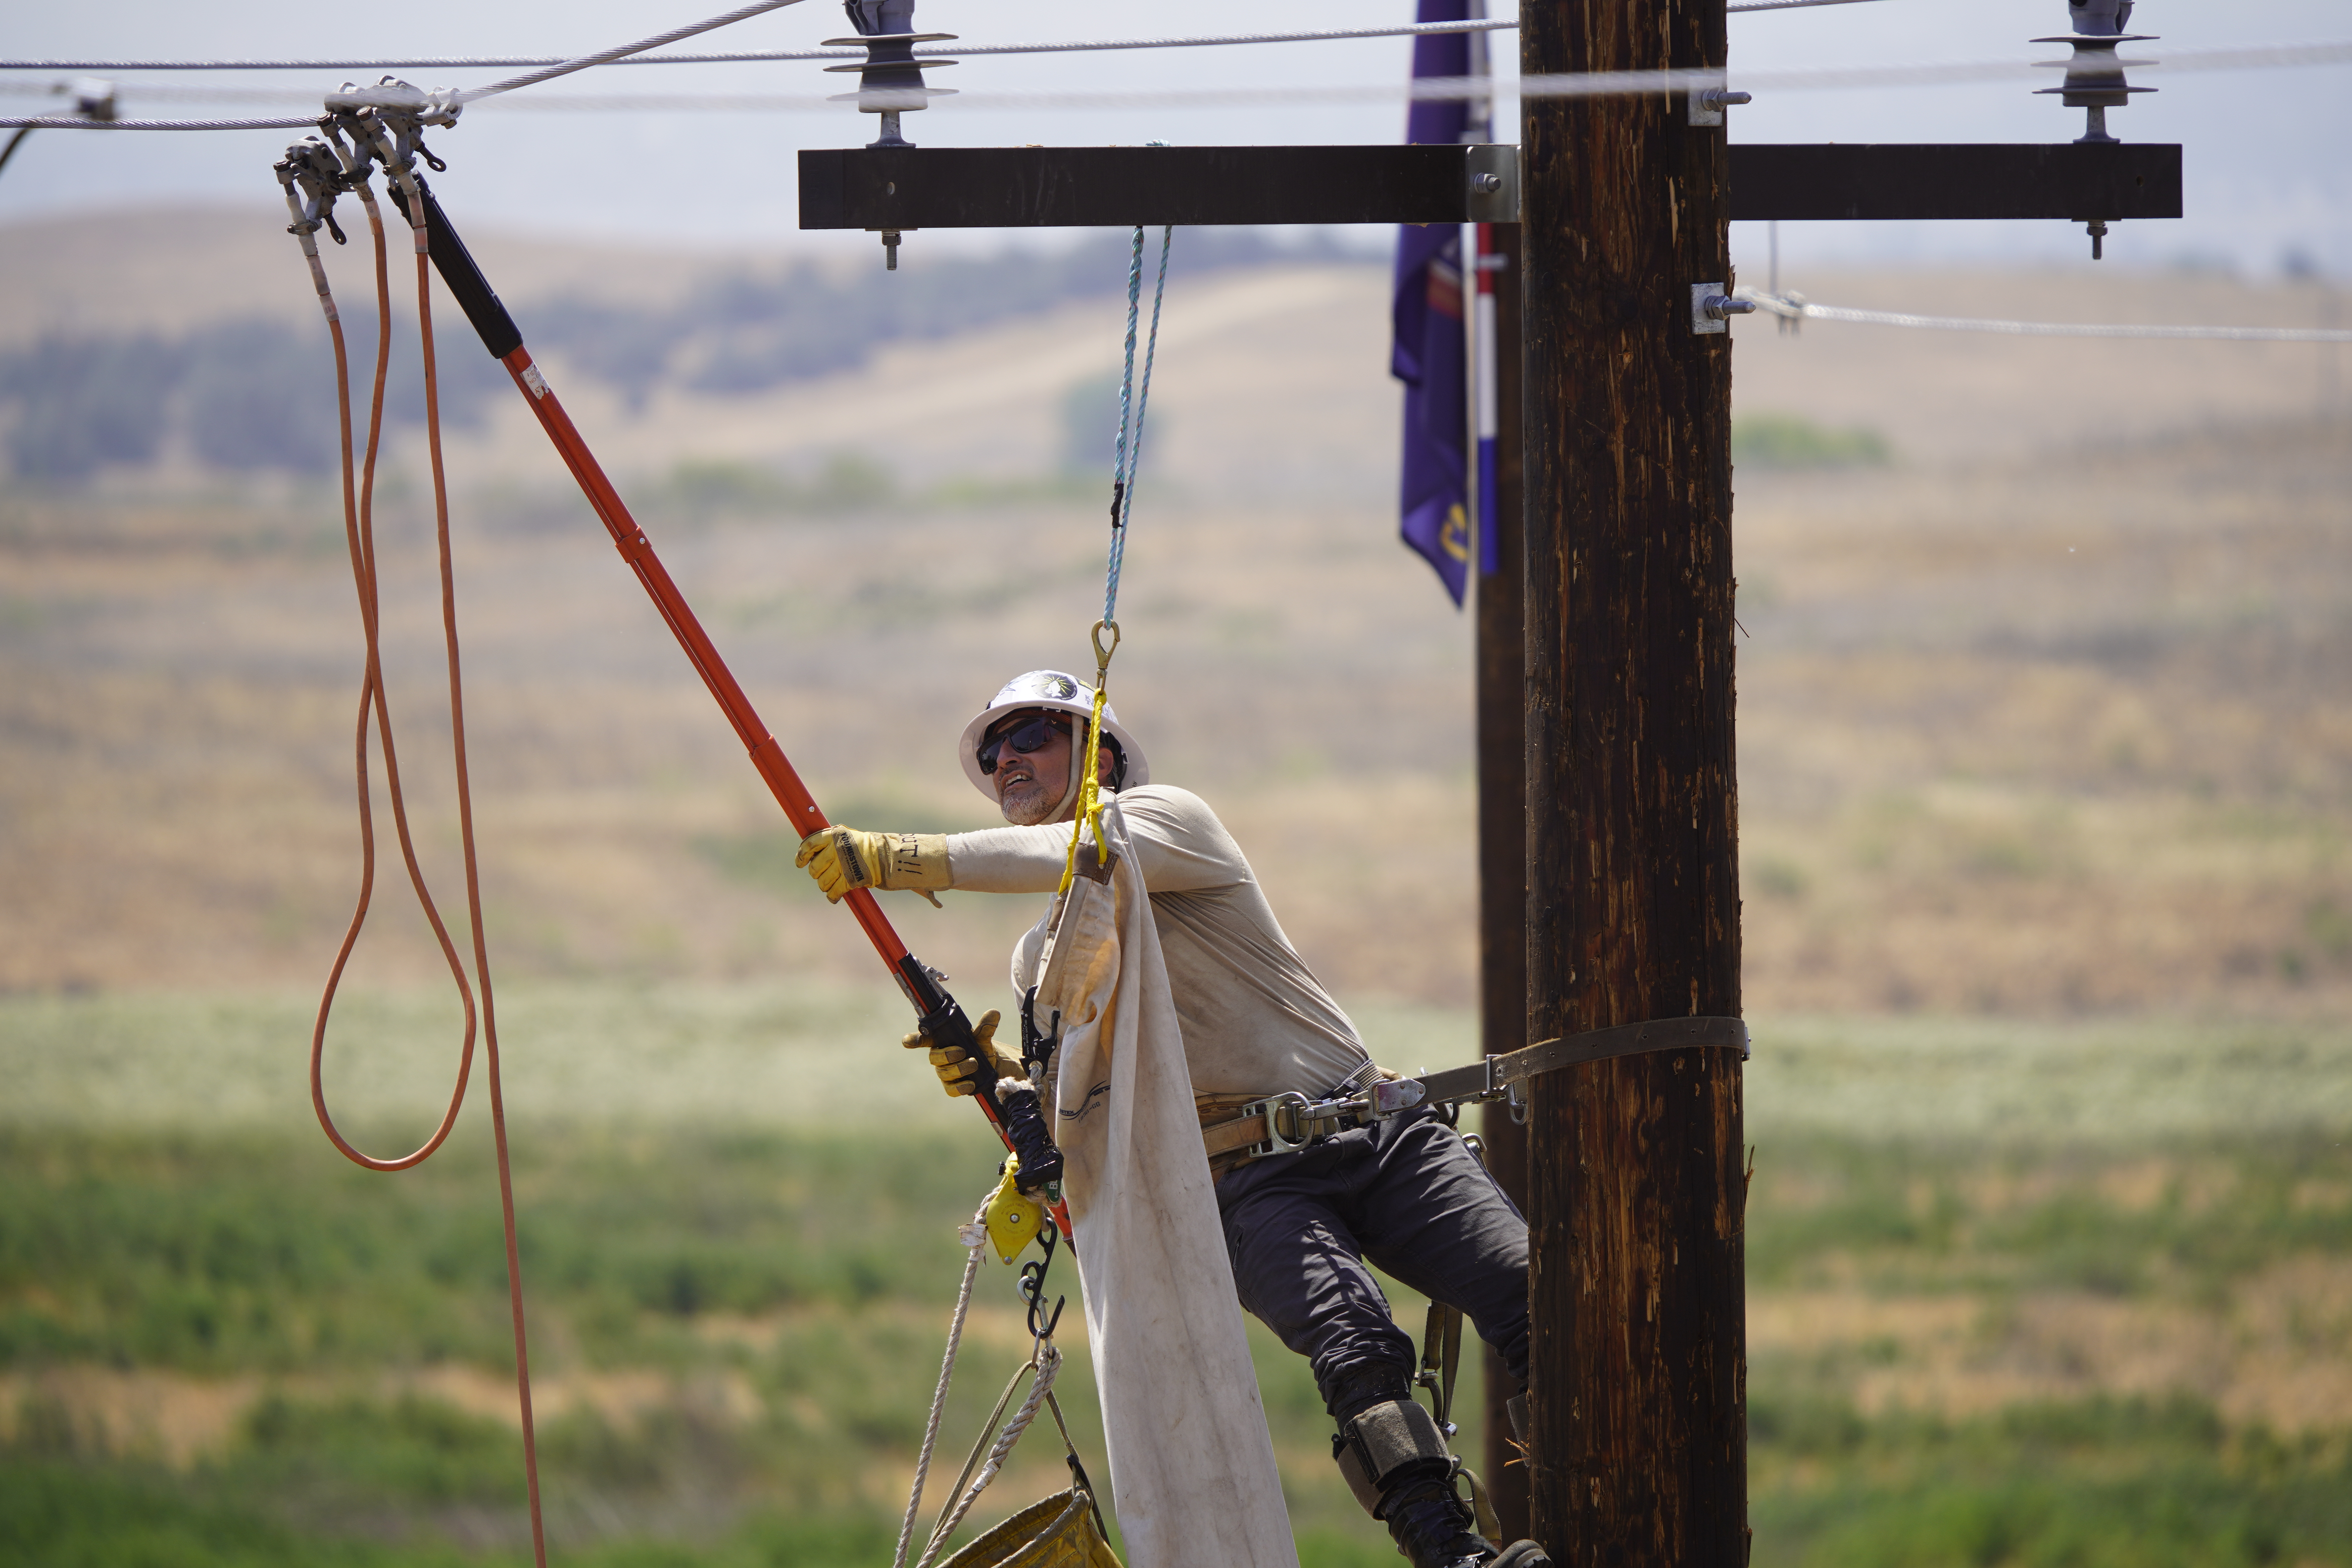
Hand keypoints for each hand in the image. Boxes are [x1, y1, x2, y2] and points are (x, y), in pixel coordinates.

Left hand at [796, 827, 949, 903]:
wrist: (891, 857)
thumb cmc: (870, 848)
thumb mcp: (850, 838)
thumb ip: (833, 843)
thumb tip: (813, 851)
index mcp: (836, 835)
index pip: (810, 844)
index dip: (801, 855)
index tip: (799, 863)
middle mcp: (837, 848)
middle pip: (815, 867)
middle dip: (817, 874)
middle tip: (823, 875)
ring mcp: (843, 864)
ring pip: (823, 881)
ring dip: (826, 886)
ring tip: (832, 886)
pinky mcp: (850, 879)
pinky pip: (834, 891)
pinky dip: (833, 896)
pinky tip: (835, 897)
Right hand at [904, 1008, 1020, 1098]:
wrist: (991, 1066)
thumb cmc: (979, 1047)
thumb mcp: (982, 1037)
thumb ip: (985, 1027)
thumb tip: (993, 1013)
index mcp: (941, 1041)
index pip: (923, 1039)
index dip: (913, 1040)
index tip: (907, 1041)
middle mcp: (940, 1057)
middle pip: (933, 1058)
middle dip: (946, 1055)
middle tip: (962, 1052)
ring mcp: (945, 1072)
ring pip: (943, 1073)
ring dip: (959, 1068)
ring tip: (974, 1063)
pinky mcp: (952, 1086)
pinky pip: (950, 1089)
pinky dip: (960, 1087)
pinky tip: (970, 1083)